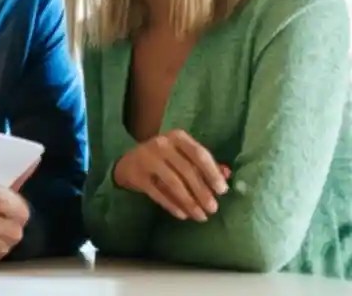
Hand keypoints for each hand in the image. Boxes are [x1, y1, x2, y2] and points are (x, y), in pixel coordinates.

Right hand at [113, 129, 229, 220]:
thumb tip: (227, 174)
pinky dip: (171, 205)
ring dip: (189, 202)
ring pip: (173, 183)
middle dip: (202, 192)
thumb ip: (204, 164)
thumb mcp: (183, 155)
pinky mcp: (136, 175)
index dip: (212, 173)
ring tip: (201, 216)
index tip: (222, 191)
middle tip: (213, 209)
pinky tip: (183, 215)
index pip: (199, 154)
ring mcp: (147, 159)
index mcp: (177, 137)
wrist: (127, 162)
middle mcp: (161, 144)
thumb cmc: (164, 158)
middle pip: (187, 170)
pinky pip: (157, 193)